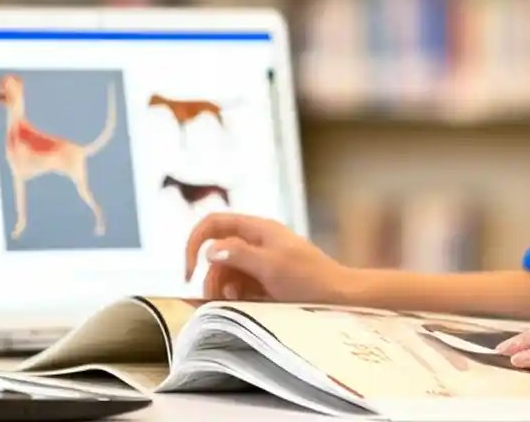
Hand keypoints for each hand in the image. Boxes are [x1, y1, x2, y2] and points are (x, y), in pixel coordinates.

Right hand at [184, 213, 351, 303]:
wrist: (340, 298)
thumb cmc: (309, 279)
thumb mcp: (271, 266)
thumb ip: (238, 255)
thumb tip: (209, 249)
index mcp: (258, 229)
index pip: (213, 224)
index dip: (195, 243)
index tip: (188, 273)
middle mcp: (257, 242)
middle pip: (217, 254)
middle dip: (212, 277)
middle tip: (220, 299)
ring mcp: (262, 261)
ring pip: (227, 272)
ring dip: (224, 289)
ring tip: (238, 303)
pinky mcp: (266, 280)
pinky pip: (240, 285)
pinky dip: (238, 296)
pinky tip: (248, 305)